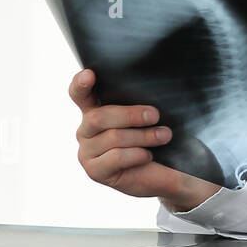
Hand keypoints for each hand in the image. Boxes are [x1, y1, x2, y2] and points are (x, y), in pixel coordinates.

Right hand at [69, 69, 220, 212]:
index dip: (80, 84)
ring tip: (164, 136)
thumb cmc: (157, 138)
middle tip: (155, 115)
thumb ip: (142, 102)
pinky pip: (116, 157)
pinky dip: (137, 154)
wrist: (166, 172)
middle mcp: (87, 130)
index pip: (80, 94)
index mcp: (96, 110)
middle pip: (98, 117)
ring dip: (143, 136)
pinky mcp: (95, 171)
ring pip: (113, 137)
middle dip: (130, 115)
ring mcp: (87, 151)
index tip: (89, 74)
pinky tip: (149, 155)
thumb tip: (155, 86)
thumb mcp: (151, 118)